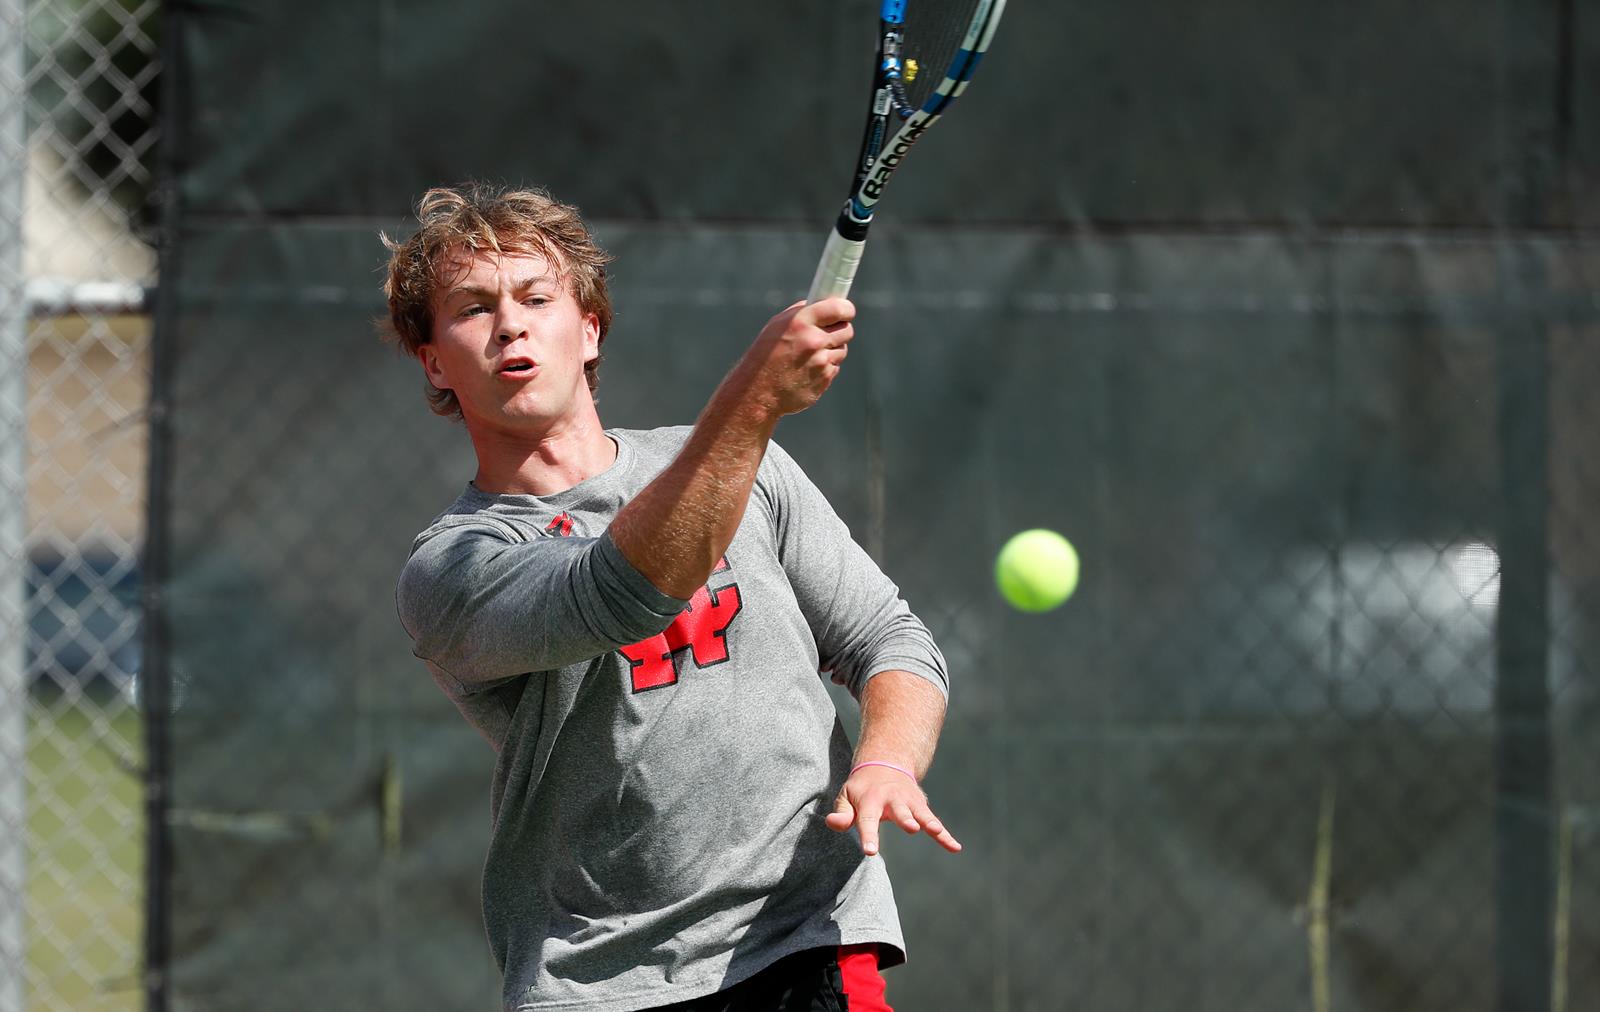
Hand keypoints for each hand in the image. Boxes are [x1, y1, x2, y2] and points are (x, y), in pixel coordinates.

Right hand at [727, 297, 854, 419]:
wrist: (757, 391)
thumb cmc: (764, 355)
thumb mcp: (777, 326)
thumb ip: (801, 313)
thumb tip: (822, 304)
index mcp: (801, 322)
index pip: (839, 308)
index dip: (846, 309)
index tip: (847, 311)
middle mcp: (814, 341)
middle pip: (847, 330)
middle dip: (841, 330)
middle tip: (831, 332)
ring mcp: (821, 362)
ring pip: (842, 350)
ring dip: (831, 350)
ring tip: (810, 355)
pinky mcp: (824, 379)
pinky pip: (834, 368)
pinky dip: (824, 367)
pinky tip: (806, 370)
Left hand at [825, 765, 961, 856]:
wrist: (885, 764)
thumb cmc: (861, 789)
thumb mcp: (846, 797)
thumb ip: (841, 813)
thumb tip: (833, 823)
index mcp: (870, 800)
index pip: (867, 820)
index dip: (869, 835)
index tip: (871, 851)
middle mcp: (892, 800)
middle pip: (899, 811)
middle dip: (906, 819)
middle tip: (911, 828)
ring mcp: (909, 802)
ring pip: (920, 813)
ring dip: (928, 822)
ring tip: (936, 830)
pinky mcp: (921, 807)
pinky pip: (934, 822)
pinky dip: (945, 835)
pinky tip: (955, 847)